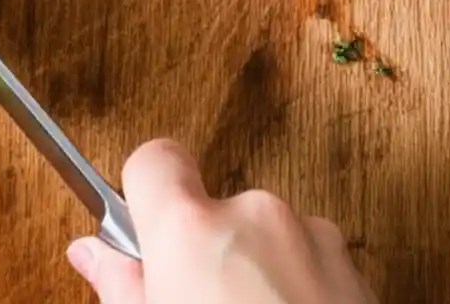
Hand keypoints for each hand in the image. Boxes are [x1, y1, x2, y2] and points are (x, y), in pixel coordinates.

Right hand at [67, 140, 375, 303]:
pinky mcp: (357, 272)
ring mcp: (315, 240)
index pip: (154, 159)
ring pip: (263, 239)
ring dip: (251, 276)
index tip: (139, 232)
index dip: (142, 192)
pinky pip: (307, 262)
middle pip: (210, 209)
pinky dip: (293, 292)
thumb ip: (121, 286)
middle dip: (199, 253)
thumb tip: (92, 254)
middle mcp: (257, 217)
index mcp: (192, 230)